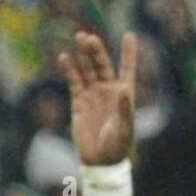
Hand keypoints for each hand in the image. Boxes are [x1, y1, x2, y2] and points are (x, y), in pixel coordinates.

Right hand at [57, 31, 136, 166]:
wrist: (100, 161)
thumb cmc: (117, 146)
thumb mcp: (124, 129)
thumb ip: (125, 109)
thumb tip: (124, 89)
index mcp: (124, 96)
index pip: (127, 70)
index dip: (129, 53)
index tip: (130, 35)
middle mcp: (108, 91)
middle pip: (102, 65)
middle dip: (96, 51)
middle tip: (89, 38)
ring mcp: (93, 95)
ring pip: (88, 69)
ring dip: (83, 55)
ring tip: (79, 38)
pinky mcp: (79, 101)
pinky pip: (74, 81)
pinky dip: (70, 70)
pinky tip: (65, 58)